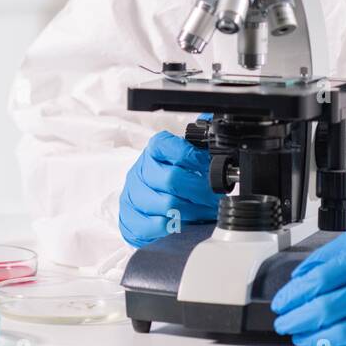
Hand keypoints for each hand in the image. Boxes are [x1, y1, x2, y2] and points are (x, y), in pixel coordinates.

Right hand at [119, 130, 217, 247]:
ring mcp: (133, 196)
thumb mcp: (186, 159)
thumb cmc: (171, 182)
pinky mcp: (131, 220)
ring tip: (206, 211)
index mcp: (153, 151)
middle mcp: (140, 171)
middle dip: (200, 190)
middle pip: (171, 179)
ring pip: (166, 204)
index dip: (191, 156)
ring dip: (193, 210)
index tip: (209, 166)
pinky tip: (186, 223)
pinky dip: (175, 226)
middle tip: (215, 197)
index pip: (167, 145)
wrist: (148, 208)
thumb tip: (211, 119)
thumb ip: (199, 143)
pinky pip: (155, 225)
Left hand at [271, 230, 345, 345]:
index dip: (297, 292)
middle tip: (283, 322)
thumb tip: (299, 276)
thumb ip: (330, 255)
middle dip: (300, 317)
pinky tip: (326, 342)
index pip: (323, 276)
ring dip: (317, 336)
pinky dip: (342, 345)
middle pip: (331, 305)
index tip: (281, 302)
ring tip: (299, 336)